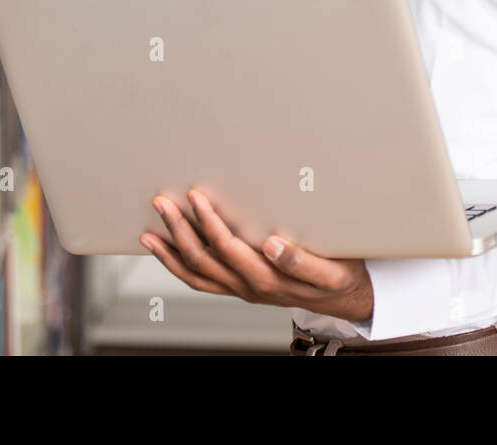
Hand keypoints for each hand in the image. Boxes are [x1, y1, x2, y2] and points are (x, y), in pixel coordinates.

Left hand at [142, 189, 374, 321]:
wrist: (345, 298)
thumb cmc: (339, 277)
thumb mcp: (331, 270)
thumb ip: (301, 260)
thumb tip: (272, 245)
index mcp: (269, 279)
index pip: (228, 248)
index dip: (209, 223)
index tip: (196, 197)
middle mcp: (249, 287)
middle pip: (203, 260)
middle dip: (180, 230)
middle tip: (164, 202)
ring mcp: (241, 289)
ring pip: (196, 273)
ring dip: (171, 250)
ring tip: (150, 228)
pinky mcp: (239, 287)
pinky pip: (201, 281)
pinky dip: (178, 266)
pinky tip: (165, 249)